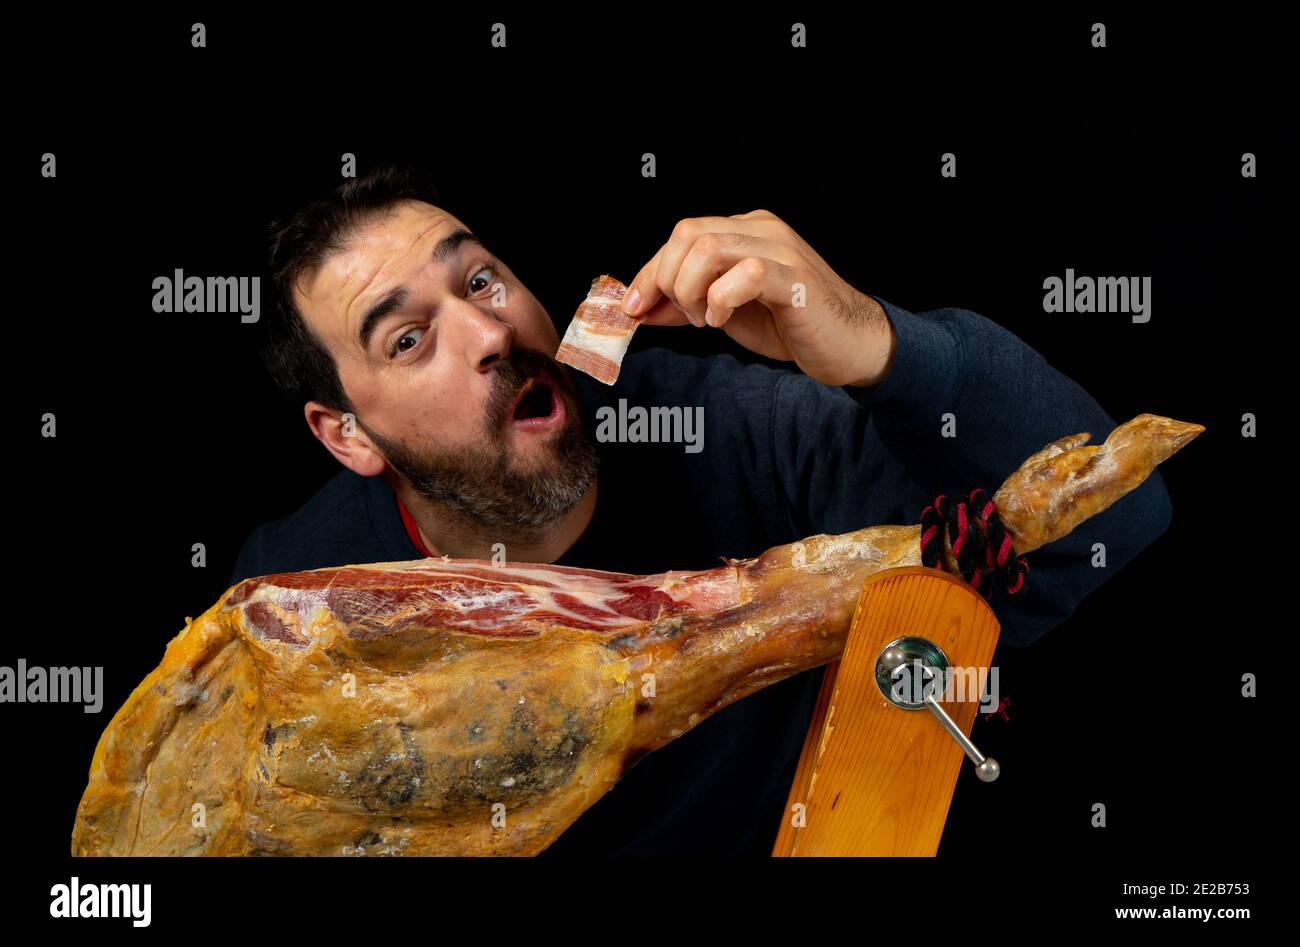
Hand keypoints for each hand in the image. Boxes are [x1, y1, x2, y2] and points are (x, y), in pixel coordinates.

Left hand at [620, 210, 895, 387]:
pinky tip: (724, 320)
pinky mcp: (794, 277)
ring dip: (693, 291)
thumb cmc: (790, 325)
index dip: (649, 272)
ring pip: (709, 249)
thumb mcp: (725, 313)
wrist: (849, 345)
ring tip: (707, 319)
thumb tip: (639, 308)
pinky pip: (745, 274)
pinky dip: (721, 300)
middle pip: (688, 234)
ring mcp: (780, 249)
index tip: (632, 307)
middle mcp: (762, 229)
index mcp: (744, 230)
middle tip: (687, 316)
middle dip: (669, 281)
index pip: (681, 236)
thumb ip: (684, 304)